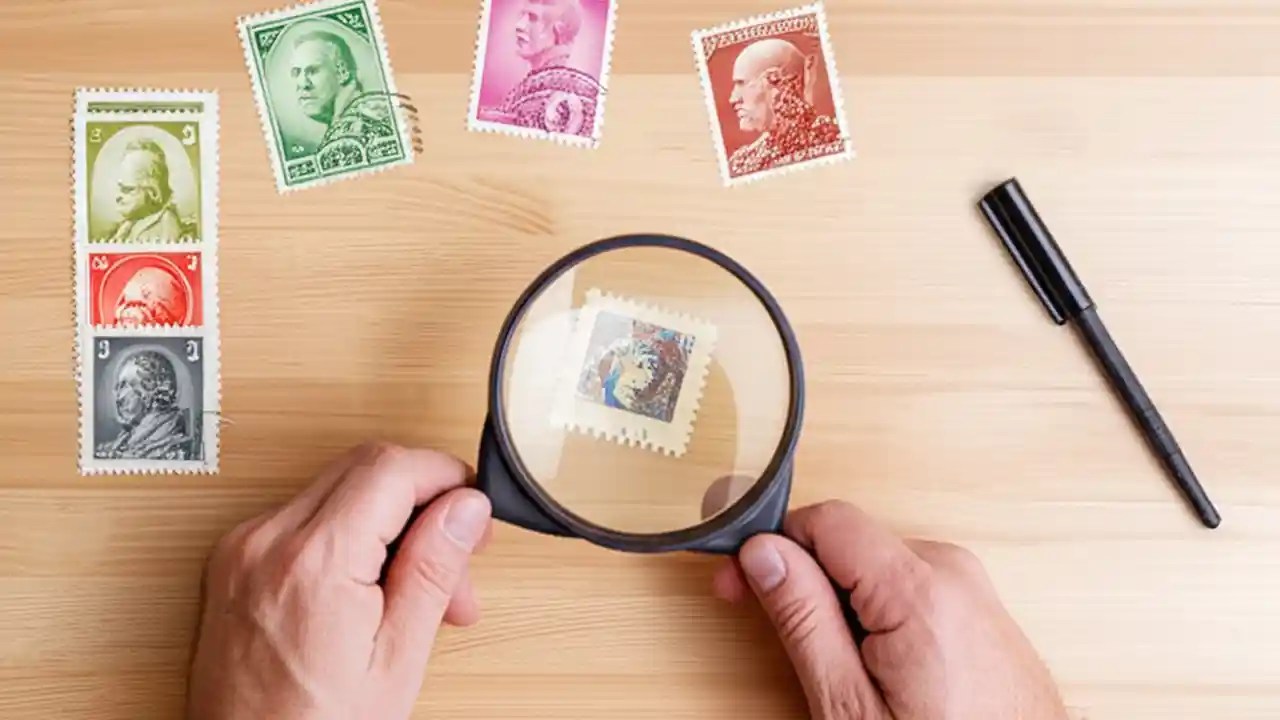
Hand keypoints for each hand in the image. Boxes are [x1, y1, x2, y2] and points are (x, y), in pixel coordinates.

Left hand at [186, 443, 492, 719]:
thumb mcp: (397, 660)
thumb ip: (432, 570)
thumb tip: (465, 507)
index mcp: (314, 562)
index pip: (392, 468)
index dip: (445, 477)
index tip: (471, 509)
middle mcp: (267, 542)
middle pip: (365, 466)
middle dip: (423, 500)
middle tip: (457, 555)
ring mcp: (243, 549)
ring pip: (338, 488)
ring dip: (389, 521)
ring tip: (420, 590)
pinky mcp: (234, 561)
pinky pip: (306, 517)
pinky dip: (349, 536)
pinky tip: (374, 587)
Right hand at [711, 499, 1067, 719]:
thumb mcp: (850, 706)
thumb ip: (805, 619)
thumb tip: (764, 553)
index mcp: (918, 592)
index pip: (827, 519)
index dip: (773, 544)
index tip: (740, 577)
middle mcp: (952, 574)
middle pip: (849, 543)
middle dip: (802, 578)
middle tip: (767, 623)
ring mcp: (971, 589)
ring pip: (876, 567)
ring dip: (841, 601)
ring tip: (832, 664)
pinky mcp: (978, 607)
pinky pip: (909, 587)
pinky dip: (877, 614)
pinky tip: (871, 664)